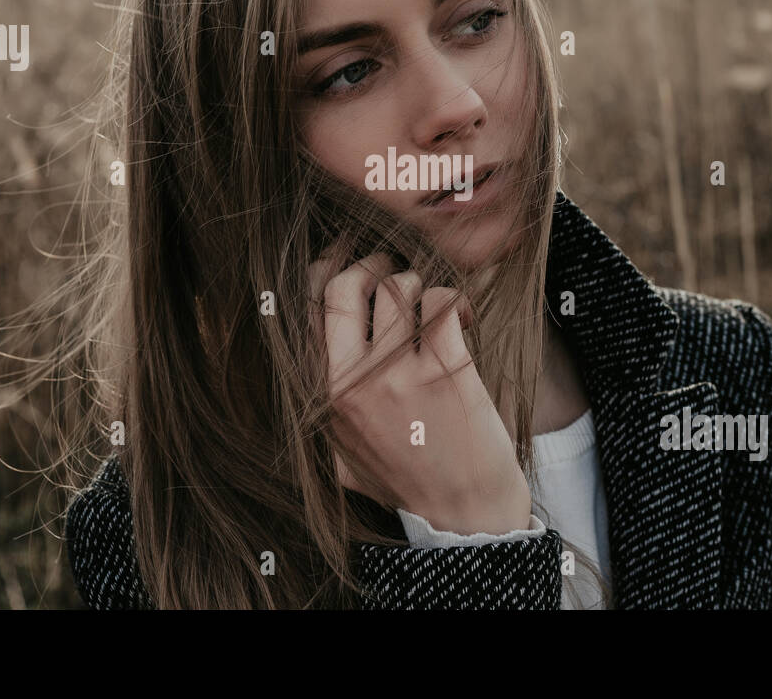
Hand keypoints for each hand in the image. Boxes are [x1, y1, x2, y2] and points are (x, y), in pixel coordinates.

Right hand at [308, 252, 531, 534]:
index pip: (308, 308)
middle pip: (346, 285)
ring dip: (417, 281)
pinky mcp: (448, 369)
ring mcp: (401, 374)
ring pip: (398, 285)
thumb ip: (326, 407)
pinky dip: (454, 299)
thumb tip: (313, 352)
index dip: (326, 268)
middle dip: (371, 262)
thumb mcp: (342, 454)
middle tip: (392, 267)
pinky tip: (461, 318)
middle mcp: (355, 382)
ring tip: (430, 301)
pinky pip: (442, 301)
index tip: (344, 254)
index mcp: (326, 396)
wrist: (464, 516)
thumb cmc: (407, 483)